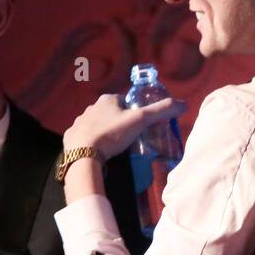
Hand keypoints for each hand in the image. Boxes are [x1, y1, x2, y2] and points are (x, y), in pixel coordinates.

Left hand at [63, 94, 186, 158]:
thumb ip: (162, 111)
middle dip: (119, 123)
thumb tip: (184, 104)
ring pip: (96, 125)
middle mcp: (91, 107)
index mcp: (107, 99)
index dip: (134, 112)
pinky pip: (84, 137)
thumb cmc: (113, 134)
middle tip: (129, 139)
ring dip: (105, 132)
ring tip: (114, 148)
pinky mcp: (70, 136)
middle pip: (110, 113)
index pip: (124, 101)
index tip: (140, 126)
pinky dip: (91, 142)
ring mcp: (79, 122)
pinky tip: (98, 152)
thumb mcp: (141, 120)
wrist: (84, 155)